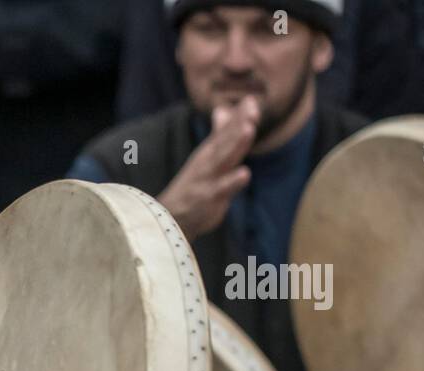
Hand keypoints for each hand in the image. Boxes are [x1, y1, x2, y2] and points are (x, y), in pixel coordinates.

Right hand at [157, 96, 258, 240]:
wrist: (171, 218)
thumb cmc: (194, 186)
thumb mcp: (207, 156)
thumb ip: (219, 133)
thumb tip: (223, 109)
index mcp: (210, 152)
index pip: (226, 130)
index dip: (239, 116)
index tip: (251, 100)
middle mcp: (208, 161)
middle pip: (226, 140)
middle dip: (239, 123)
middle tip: (252, 107)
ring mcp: (208, 179)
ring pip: (223, 159)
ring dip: (235, 144)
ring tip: (248, 128)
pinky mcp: (208, 198)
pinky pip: (221, 189)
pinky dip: (232, 181)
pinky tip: (244, 174)